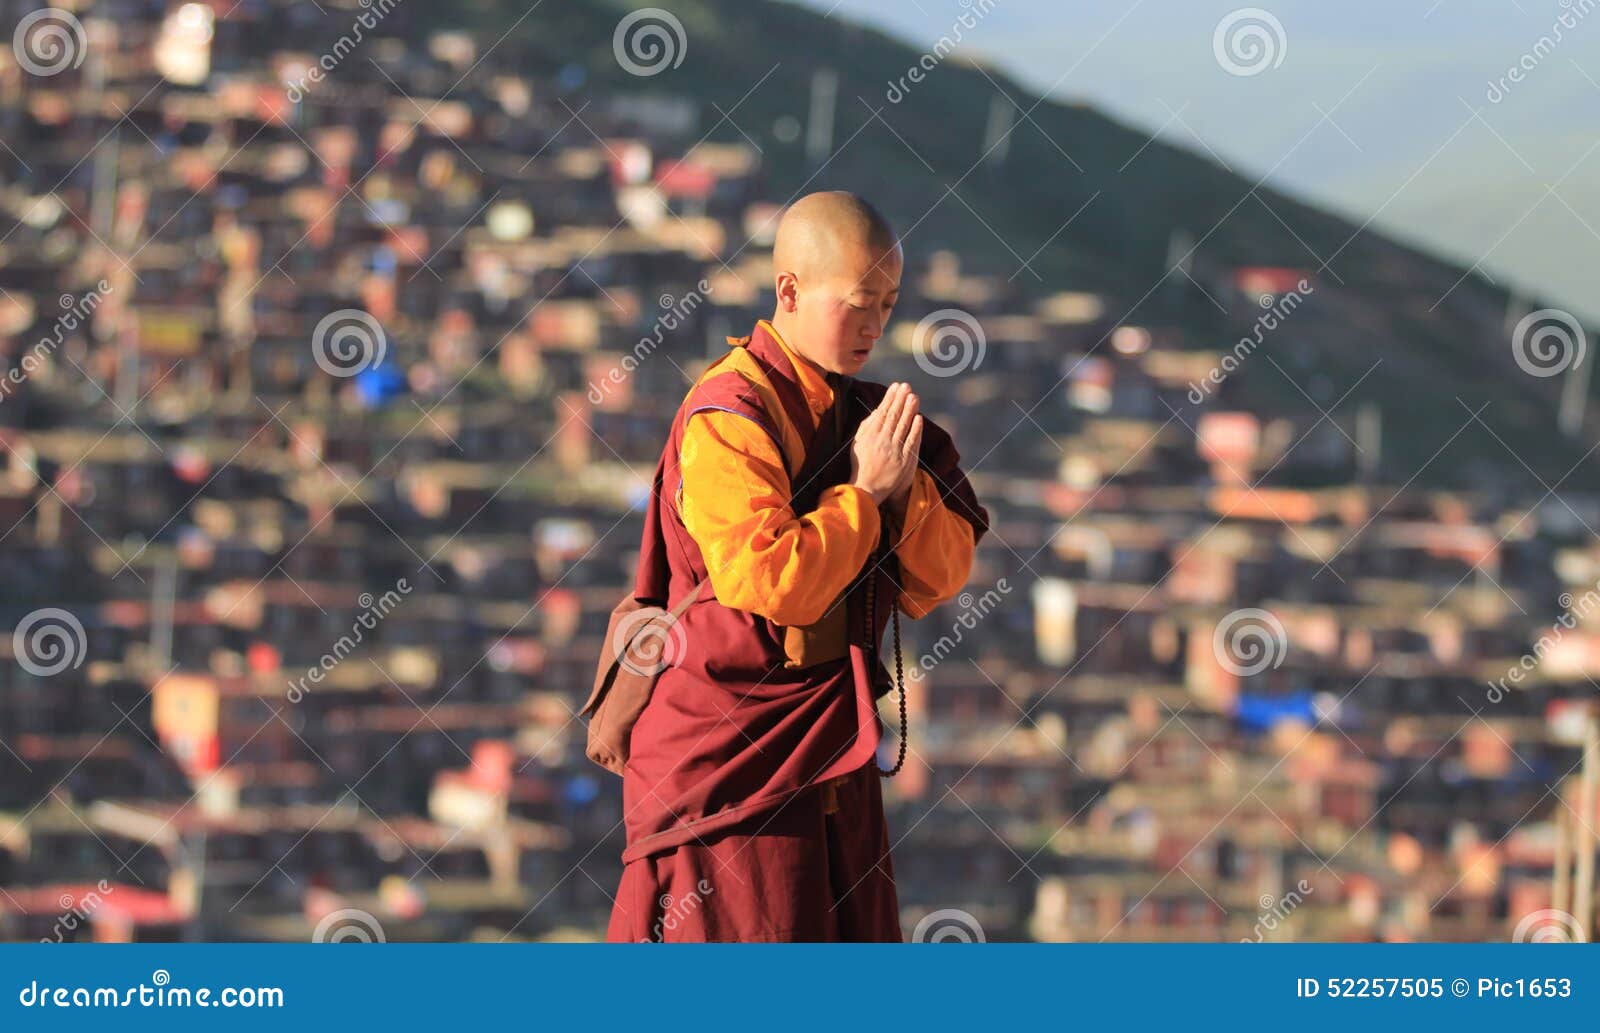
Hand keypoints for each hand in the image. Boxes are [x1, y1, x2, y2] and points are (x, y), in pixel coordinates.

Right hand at [850, 382, 921, 505]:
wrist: (866, 488)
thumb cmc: (861, 464)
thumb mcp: (858, 442)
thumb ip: (867, 425)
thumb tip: (879, 410)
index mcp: (870, 435)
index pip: (882, 412)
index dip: (890, 398)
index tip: (896, 386)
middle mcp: (881, 441)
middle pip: (893, 417)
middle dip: (900, 400)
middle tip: (907, 386)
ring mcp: (893, 451)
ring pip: (903, 427)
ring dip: (909, 410)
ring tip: (914, 397)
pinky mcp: (903, 462)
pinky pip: (910, 443)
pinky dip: (915, 430)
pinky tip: (919, 418)